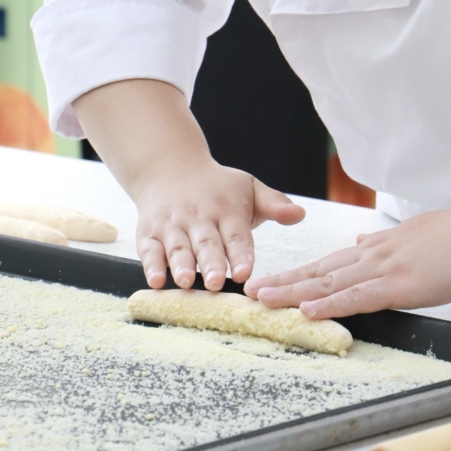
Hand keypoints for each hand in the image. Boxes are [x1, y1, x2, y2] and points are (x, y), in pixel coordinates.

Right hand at [73, 78, 305, 293]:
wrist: (170, 167)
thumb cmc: (217, 187)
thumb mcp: (248, 187)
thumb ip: (274, 204)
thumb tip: (300, 214)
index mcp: (228, 209)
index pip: (237, 234)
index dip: (241, 253)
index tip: (246, 273)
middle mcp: (200, 216)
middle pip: (207, 243)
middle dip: (212, 263)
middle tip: (217, 283)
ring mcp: (173, 225)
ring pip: (178, 247)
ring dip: (181, 265)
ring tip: (187, 282)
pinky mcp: (149, 232)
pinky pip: (149, 249)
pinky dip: (151, 265)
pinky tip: (155, 281)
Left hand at [245, 206, 450, 318]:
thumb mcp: (413, 233)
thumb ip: (383, 241)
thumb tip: (359, 242)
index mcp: (378, 246)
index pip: (330, 262)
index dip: (300, 273)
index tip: (274, 279)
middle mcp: (373, 254)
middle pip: (320, 271)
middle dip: (285, 281)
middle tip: (252, 290)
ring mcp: (384, 268)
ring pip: (330, 282)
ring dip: (294, 291)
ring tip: (265, 299)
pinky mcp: (399, 283)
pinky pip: (357, 296)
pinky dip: (330, 303)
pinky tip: (308, 309)